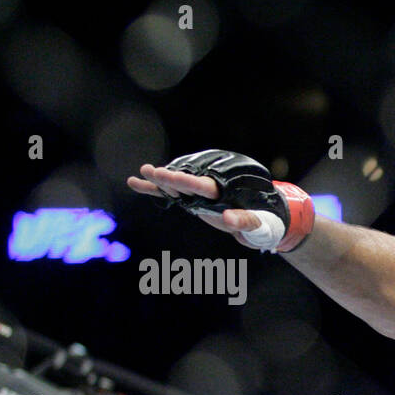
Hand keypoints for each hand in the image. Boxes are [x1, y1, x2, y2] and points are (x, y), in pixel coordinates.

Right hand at [127, 164, 267, 249]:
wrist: (259, 217)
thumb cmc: (261, 219)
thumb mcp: (256, 224)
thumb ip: (243, 221)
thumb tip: (227, 219)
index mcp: (225, 190)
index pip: (204, 184)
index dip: (187, 182)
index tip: (172, 176)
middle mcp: (210, 187)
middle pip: (187, 181)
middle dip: (170, 177)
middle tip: (152, 171)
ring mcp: (199, 192)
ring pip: (176, 184)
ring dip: (159, 179)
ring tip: (143, 172)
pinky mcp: (192, 198)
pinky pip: (170, 192)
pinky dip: (153, 188)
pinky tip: (134, 182)